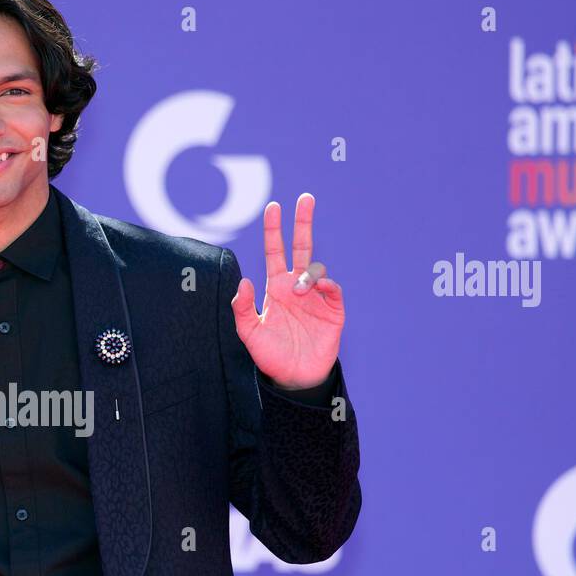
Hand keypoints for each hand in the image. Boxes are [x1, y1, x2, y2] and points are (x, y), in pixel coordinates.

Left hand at [230, 193, 344, 389]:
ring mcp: (316, 297)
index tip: (273, 207)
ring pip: (315, 268)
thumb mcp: (249, 333)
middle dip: (303, 222)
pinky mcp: (332, 310)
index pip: (274, 252)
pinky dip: (327, 283)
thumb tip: (245, 280)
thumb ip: (242, 308)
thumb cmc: (270, 355)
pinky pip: (333, 288)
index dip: (274, 230)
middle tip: (306, 198)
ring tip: (301, 291)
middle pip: (301, 247)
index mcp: (276, 288)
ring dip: (308, 272)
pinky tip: (319, 287)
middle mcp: (296, 287)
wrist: (294, 377)